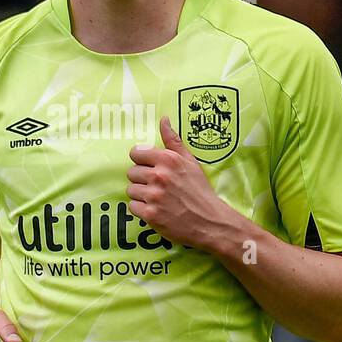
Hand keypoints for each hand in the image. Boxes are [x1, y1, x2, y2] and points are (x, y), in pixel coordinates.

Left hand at [126, 116, 230, 250]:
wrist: (210, 222)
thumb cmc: (200, 190)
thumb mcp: (190, 161)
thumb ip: (173, 141)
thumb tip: (163, 119)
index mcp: (168, 159)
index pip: (135, 153)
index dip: (141, 162)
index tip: (150, 168)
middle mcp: (159, 175)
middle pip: (131, 172)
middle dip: (142, 180)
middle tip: (157, 187)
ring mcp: (154, 196)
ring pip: (131, 190)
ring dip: (141, 195)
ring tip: (157, 199)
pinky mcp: (150, 214)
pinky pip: (132, 207)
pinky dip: (141, 210)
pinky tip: (156, 210)